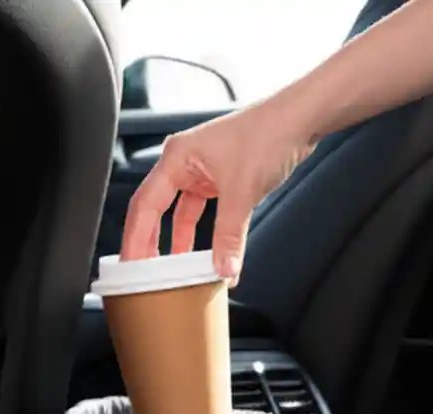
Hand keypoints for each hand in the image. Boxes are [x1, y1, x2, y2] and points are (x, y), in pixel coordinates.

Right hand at [120, 99, 316, 285]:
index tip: (132, 266)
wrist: (301, 119)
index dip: (135, 239)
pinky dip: (206, 235)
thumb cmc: (269, 132)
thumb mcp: (243, 190)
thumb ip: (230, 235)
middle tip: (146, 274)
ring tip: (175, 271)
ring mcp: (202, 171)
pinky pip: (204, 214)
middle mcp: (184, 162)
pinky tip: (209, 254)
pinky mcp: (221, 179)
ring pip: (180, 214)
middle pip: (156, 211)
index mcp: (176, 157)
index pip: (144, 205)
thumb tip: (223, 267)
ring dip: (180, 243)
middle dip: (151, 244)